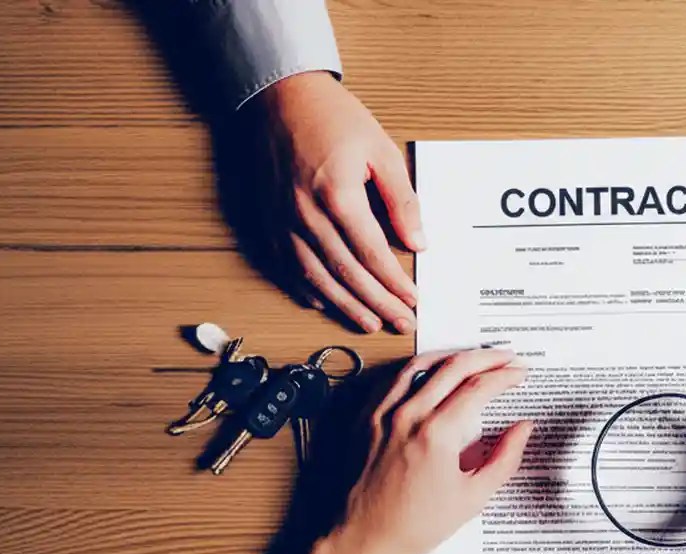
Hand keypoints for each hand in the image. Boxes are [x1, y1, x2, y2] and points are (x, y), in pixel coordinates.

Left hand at [238, 348, 530, 553]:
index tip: (520, 372)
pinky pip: (392, 379)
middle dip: (485, 356)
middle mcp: (407, 415)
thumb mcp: (472, 498)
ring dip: (451, 354)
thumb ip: (504, 458)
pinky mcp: (364, 419)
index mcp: (436, 434)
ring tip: (472, 355)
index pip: (478, 388)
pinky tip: (430, 371)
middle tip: (506, 356)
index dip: (505, 375)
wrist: (362, 541)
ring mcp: (381, 414)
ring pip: (420, 364)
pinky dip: (417, 368)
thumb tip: (523, 428)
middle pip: (453, 367)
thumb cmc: (415, 526)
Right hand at [258, 71, 422, 333]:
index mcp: (337, 195)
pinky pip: (286, 267)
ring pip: (315, 278)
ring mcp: (282, 221)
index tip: (414, 300)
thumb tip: (418, 242)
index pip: (373, 254)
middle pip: (347, 274)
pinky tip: (325, 304)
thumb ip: (402, 200)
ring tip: (370, 323)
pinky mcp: (267, 222)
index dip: (395, 283)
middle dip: (378, 303)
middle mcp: (306, 214)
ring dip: (345, 306)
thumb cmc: (333, 118)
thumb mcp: (381, 151)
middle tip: (402, 323)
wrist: (279, 97)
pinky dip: (306, 290)